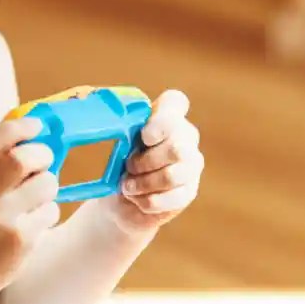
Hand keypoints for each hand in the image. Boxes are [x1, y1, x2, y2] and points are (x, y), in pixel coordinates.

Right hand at [0, 117, 59, 296]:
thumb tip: (33, 135)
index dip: (19, 128)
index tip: (37, 125)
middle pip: (23, 159)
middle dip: (43, 155)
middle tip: (44, 162)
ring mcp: (3, 217)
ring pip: (47, 184)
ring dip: (49, 188)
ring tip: (36, 200)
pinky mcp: (21, 239)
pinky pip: (51, 212)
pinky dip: (47, 214)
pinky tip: (32, 224)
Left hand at [96, 89, 203, 235]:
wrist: (123, 198)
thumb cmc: (122, 161)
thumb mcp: (120, 143)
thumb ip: (122, 130)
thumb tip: (112, 126)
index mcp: (167, 116)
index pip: (176, 102)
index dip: (161, 120)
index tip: (145, 136)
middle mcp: (186, 136)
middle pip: (175, 148)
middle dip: (144, 162)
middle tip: (128, 167)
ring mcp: (192, 164)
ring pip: (171, 176)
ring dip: (143, 184)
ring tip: (128, 186)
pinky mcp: (189, 191)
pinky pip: (170, 198)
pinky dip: (147, 201)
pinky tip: (137, 198)